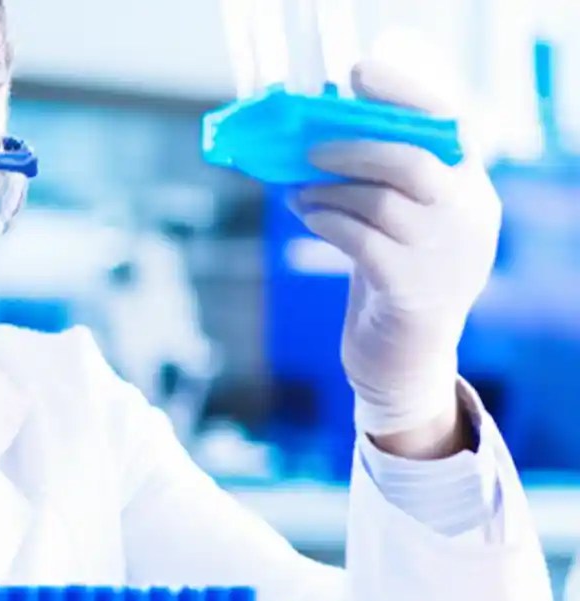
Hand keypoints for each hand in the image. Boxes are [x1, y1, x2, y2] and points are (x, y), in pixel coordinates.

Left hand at [287, 59, 499, 439]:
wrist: (404, 361)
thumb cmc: (391, 279)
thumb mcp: (398, 222)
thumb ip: (378, 180)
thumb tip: (319, 131)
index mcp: (469, 188)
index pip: (449, 123)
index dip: (404, 92)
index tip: (358, 73)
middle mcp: (467, 218)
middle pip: (415, 160)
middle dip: (354, 146)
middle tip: (310, 147)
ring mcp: (444, 257)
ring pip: (381, 201)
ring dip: (328, 190)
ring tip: (299, 192)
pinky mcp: (411, 291)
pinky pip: (361, 241)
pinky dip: (325, 222)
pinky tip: (306, 216)